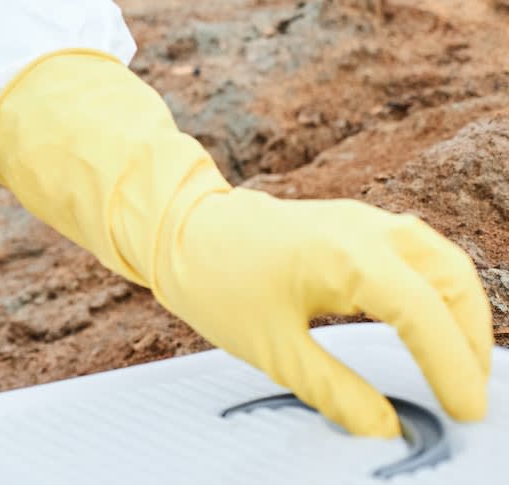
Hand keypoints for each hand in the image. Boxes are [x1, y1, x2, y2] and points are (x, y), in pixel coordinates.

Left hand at [0, 50, 492, 438]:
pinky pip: (418, 252)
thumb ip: (335, 390)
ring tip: (459, 367)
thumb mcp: (272, 349)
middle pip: (450, 280)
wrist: (177, 228)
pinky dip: (439, 289)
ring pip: (441, 261)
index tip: (464, 411)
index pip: (423, 313)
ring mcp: (362, 219)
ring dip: (460, 311)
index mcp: (345, 255)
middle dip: (469, 339)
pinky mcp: (355, 223)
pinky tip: (432, 326)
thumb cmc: (216, 281)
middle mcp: (364, 229)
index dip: (452, 366)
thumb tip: (385, 428)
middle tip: (468, 395)